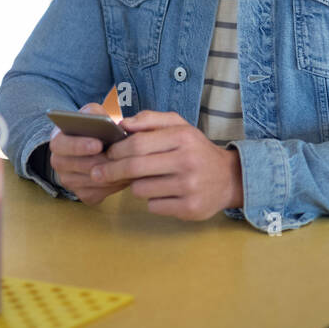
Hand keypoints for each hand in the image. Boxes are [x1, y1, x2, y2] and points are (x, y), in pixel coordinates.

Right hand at [49, 102, 131, 204]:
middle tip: (121, 157)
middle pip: (79, 166)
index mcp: (58, 142)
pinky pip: (99, 194)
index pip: (62, 145)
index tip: (99, 144)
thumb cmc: (93, 128)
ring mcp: (70, 181)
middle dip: (102, 162)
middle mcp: (59, 163)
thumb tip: (105, 122)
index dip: (79, 146)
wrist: (92, 146)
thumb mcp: (92, 114)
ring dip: (111, 174)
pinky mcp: (83, 195)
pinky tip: (125, 176)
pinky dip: (113, 186)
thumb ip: (95, 114)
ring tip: (130, 165)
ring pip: (92, 182)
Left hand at [91, 110, 242, 220]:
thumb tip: (123, 124)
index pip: (137, 143)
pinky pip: (153, 206)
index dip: (116, 150)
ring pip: (140, 189)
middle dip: (111, 171)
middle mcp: (187, 161)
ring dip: (135, 186)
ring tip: (147, 180)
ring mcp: (189, 187)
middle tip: (99, 173)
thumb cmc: (196, 150)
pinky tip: (163, 193)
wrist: (229, 178)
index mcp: (183, 137)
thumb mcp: (180, 126)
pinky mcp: (190, 208)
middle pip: (134, 167)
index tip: (107, 154)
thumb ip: (151, 120)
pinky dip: (152, 201)